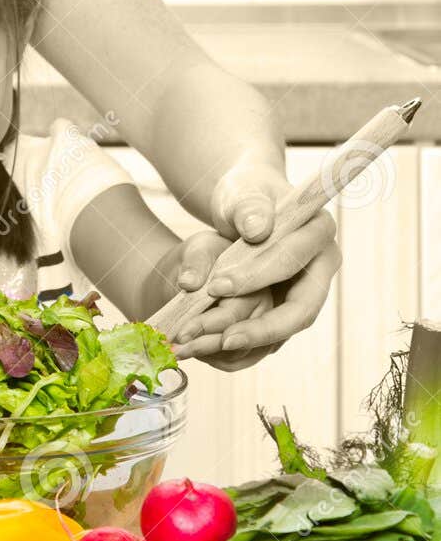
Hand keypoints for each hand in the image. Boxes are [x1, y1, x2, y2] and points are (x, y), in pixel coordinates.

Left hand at [176, 168, 341, 364]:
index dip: (258, 276)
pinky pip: (276, 329)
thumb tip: (257, 229)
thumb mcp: (242, 193)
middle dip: (264, 326)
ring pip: (289, 325)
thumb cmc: (245, 194)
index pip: (294, 260)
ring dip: (255, 339)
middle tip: (224, 339)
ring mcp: (310, 287)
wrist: (245, 206)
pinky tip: (218, 347)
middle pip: (302, 307)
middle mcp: (323, 264)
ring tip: (217, 347)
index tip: (218, 286)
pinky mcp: (293, 303)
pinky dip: (249, 339)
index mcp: (319, 230)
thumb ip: (249, 207)